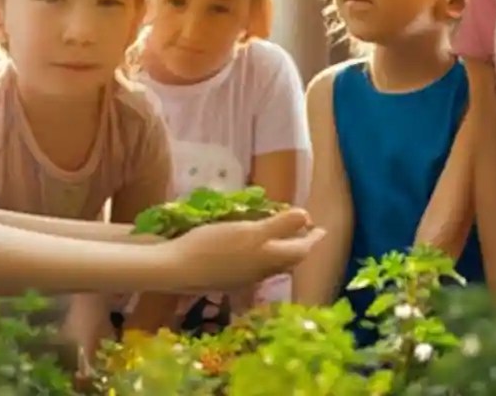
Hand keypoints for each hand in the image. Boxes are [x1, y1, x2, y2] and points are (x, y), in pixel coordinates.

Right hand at [166, 209, 322, 290]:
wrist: (175, 269)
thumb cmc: (212, 246)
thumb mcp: (249, 231)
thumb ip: (279, 225)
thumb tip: (305, 217)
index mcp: (268, 259)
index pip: (300, 250)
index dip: (311, 238)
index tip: (320, 228)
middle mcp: (260, 272)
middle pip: (288, 260)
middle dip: (299, 245)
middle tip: (305, 231)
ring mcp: (243, 277)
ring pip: (272, 264)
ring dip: (282, 250)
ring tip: (284, 238)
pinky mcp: (227, 277)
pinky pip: (255, 267)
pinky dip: (263, 255)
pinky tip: (254, 248)